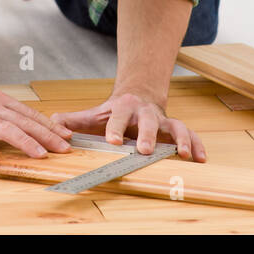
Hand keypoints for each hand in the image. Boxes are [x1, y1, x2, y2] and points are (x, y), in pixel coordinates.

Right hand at [0, 89, 72, 174]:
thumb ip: (9, 118)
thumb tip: (38, 131)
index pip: (29, 115)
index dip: (50, 126)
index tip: (67, 138)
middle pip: (22, 121)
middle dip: (46, 135)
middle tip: (63, 149)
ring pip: (3, 129)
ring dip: (24, 142)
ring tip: (39, 155)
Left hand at [48, 91, 206, 161]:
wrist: (138, 95)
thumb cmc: (113, 111)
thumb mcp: (94, 114)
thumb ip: (74, 120)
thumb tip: (52, 122)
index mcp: (123, 107)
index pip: (117, 116)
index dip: (114, 127)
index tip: (112, 140)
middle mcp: (144, 112)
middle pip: (147, 121)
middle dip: (147, 134)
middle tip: (144, 149)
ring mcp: (162, 119)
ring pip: (174, 126)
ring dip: (180, 139)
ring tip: (185, 154)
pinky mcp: (174, 128)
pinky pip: (189, 134)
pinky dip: (197, 144)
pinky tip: (201, 158)